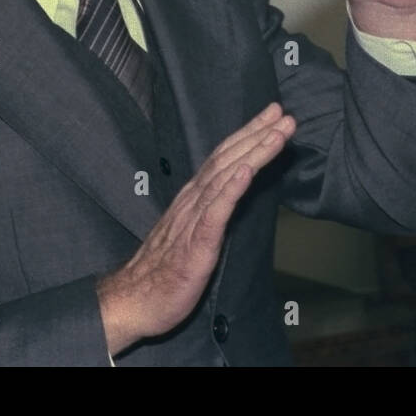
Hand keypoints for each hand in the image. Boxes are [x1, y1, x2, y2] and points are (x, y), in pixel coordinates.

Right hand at [96, 103, 295, 355]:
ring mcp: (193, 221)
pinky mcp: (196, 245)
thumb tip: (235, 187)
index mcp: (194, 198)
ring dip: (253, 153)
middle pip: (227, 159)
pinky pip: (215, 213)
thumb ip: (213, 208)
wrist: (133, 301)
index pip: (223, 157)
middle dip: (257, 134)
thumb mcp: (195, 231)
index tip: (272, 114)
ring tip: (276, 134)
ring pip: (225, 178)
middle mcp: (193, 202)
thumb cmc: (165, 270)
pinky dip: (231, 190)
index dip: (248, 133)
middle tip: (283, 113)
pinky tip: (245, 172)